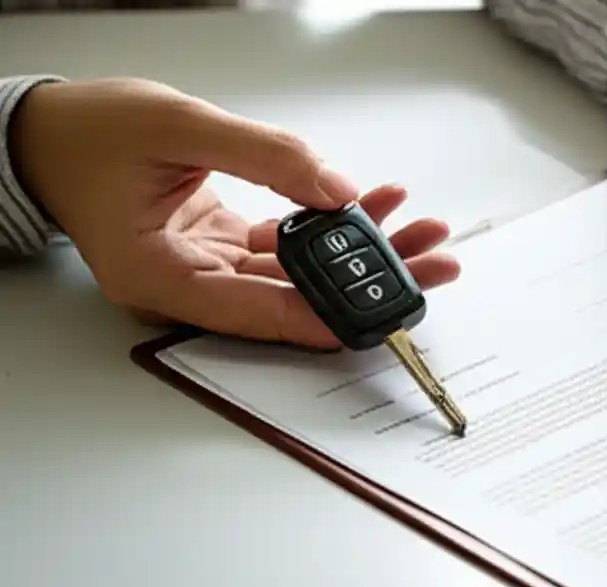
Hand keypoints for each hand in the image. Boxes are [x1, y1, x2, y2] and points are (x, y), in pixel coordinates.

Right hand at [10, 78, 459, 348]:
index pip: (254, 312)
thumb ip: (263, 156)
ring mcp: (207, 270)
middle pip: (291, 298)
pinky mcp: (221, 248)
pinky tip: (376, 205)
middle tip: (432, 266)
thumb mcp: (177, 126)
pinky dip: (329, 226)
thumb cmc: (89, 132)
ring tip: (424, 234)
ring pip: (298, 274)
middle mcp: (187, 286)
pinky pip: (286, 247)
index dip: (324, 314)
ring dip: (360, 253)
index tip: (382, 312)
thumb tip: (337, 191)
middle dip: (365, 281)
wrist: (49, 131)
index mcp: (158, 278)